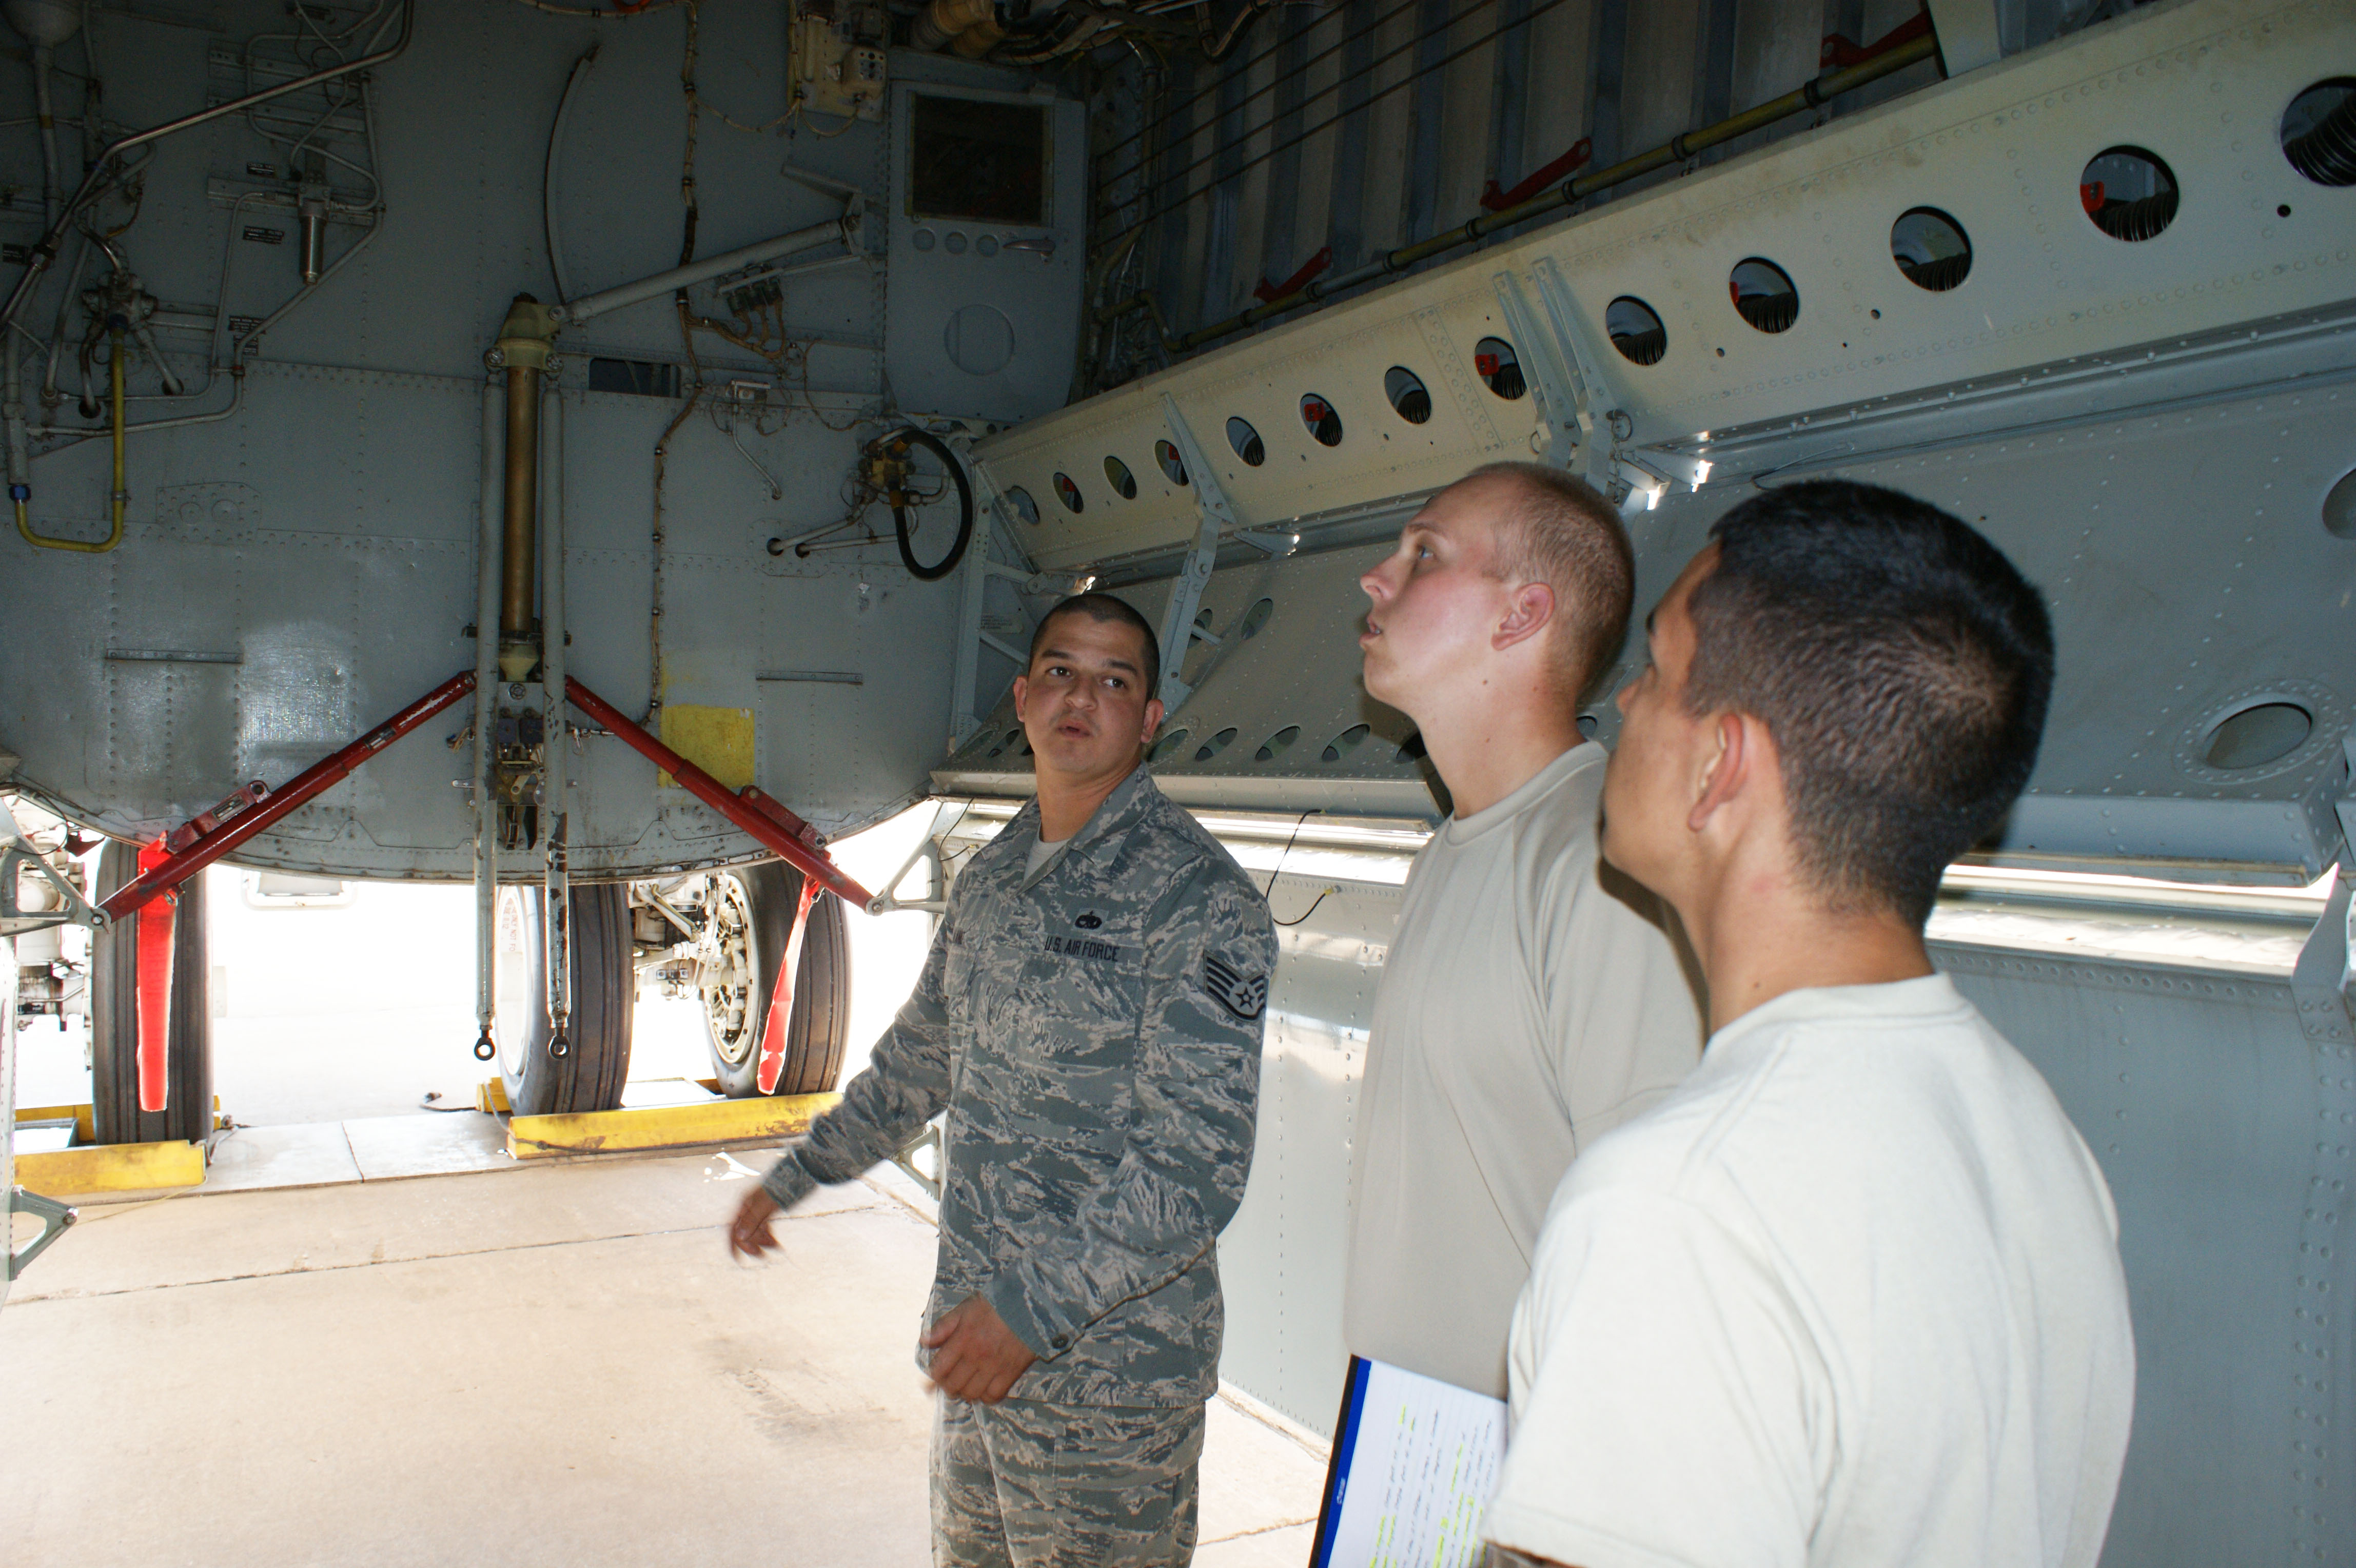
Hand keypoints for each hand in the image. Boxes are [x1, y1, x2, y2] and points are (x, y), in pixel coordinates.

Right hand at [728, 1185, 782, 1260]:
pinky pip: (764, 1228)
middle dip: (752, 1244)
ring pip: (755, 1231)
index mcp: (743, 1205)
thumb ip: (752, 1219)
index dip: (732, 1244)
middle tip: (763, 1255)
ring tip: (776, 1247)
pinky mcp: (767, 1212)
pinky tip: (776, 1244)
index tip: (736, 1259)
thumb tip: (739, 1236)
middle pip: (743, 1231)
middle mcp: (748, 1208)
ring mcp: (758, 1210)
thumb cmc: (781, 1188)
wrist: (796, 1175)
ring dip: (762, 1241)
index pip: (732, 1228)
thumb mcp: (765, 1205)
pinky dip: (769, 1236)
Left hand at [921, 1294, 1037, 1403]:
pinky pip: (993, 1395)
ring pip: (971, 1393)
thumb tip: (924, 1341)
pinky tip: (985, 1388)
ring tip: (966, 1385)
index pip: (939, 1369)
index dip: (932, 1378)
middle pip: (953, 1385)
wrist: (1029, 1307)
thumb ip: (943, 1326)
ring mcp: (994, 1367)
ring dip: (965, 1392)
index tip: (932, 1379)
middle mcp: (976, 1356)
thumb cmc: (994, 1305)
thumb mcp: (965, 1309)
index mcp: (963, 1339)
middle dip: (947, 1386)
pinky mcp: (1010, 1373)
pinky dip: (986, 1396)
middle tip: (950, 1382)